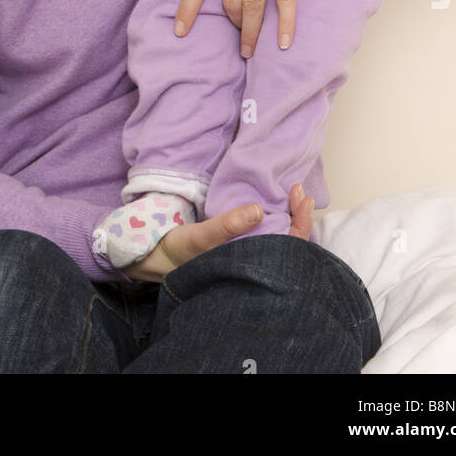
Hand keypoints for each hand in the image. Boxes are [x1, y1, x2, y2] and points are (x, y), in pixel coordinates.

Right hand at [125, 184, 313, 281]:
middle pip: (289, 243)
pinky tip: (270, 204)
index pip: (290, 247)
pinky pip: (262, 234)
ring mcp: (247, 255)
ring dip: (286, 215)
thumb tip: (259, 210)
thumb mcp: (201, 237)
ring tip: (291, 194)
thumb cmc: (179, 251)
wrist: (154, 257)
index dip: (300, 222)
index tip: (301, 195)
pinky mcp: (236, 247)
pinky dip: (271, 217)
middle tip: (299, 190)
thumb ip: (228, 225)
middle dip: (297, 216)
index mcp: (253, 265)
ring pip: (277, 238)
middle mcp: (254, 262)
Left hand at [171, 0, 364, 55]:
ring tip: (248, 49)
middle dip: (230, 22)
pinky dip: (285, 24)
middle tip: (235, 33)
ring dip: (249, 32)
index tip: (180, 30)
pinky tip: (283, 44)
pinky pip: (286, 1)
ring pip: (252, 7)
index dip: (187, 9)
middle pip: (228, 1)